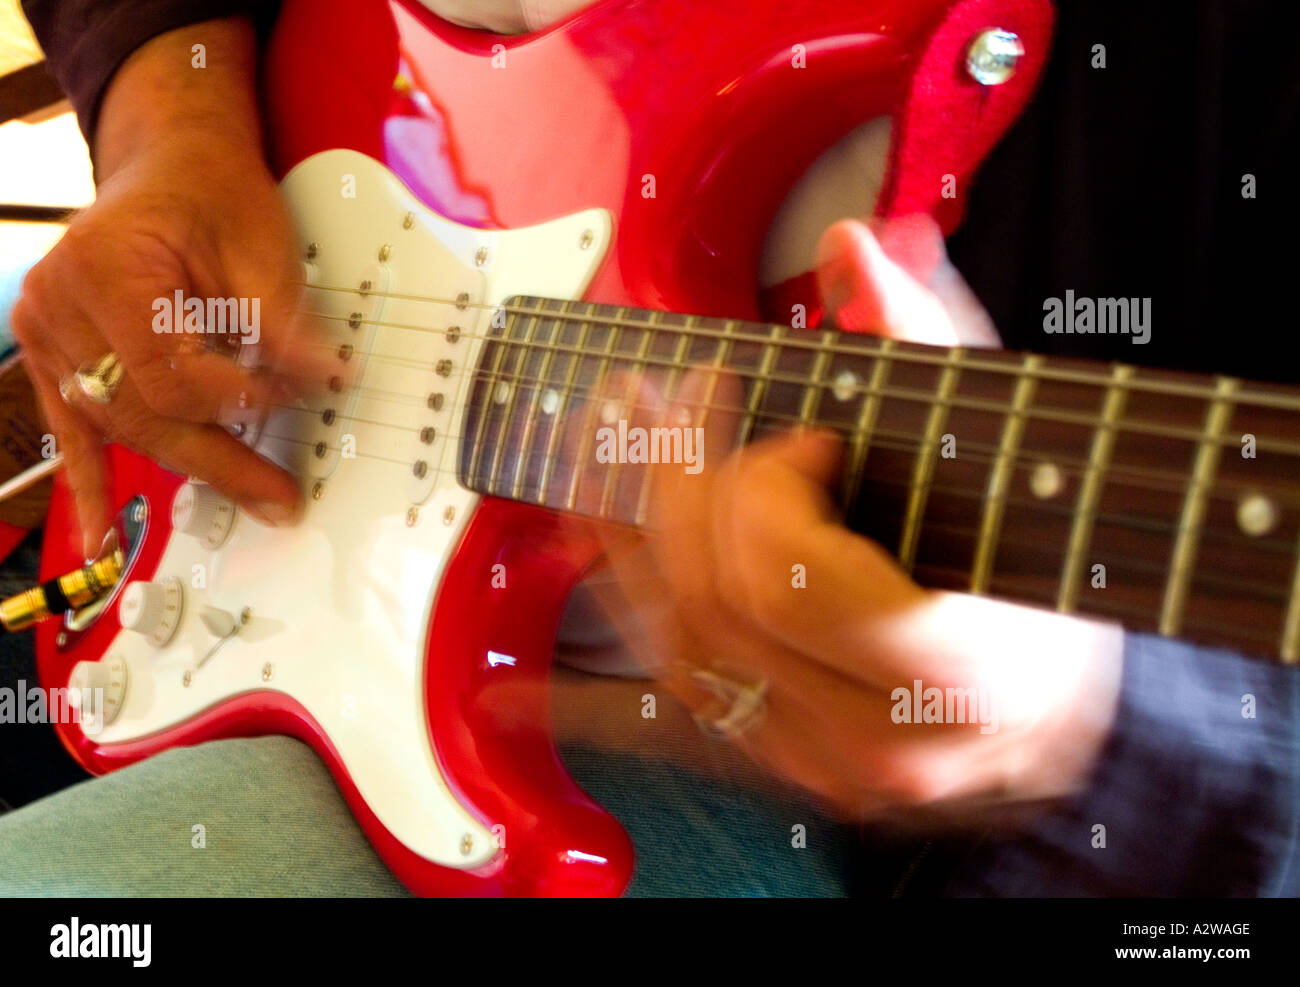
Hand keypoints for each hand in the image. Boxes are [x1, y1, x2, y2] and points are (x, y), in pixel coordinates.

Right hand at [10, 19, 332, 555]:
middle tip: (280, 495)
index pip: (173, 375)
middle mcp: (59, 303)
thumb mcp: (260, 245)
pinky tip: (100, 535)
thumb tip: (329, 380)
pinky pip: (71, 429)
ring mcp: (46, 332)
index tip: (297, 398)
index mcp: (104, 269)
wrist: (170, 168)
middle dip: (221, 459)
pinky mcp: (52, 354)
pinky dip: (90, 482)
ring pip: (121, 427)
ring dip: (185, 462)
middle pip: (143, 413)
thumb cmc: (208, 194)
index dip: (241, 399)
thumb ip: (283, 322)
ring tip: (247, 495)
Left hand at [577, 216, 1123, 821]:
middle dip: (672, 481)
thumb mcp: (1006, 459)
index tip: (802, 433)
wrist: (1054, 710)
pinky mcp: (773, 763)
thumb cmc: (1047, 585)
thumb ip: (929, 347)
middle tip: (663, 396)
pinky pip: (662, 731)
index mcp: (943, 668)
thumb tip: (854, 243)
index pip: (787, 577)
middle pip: (712, 600)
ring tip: (587, 447)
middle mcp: (865, 735)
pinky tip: (510, 698)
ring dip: (614, 538)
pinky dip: (580, 705)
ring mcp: (811, 760)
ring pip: (670, 649)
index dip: (767, 486)